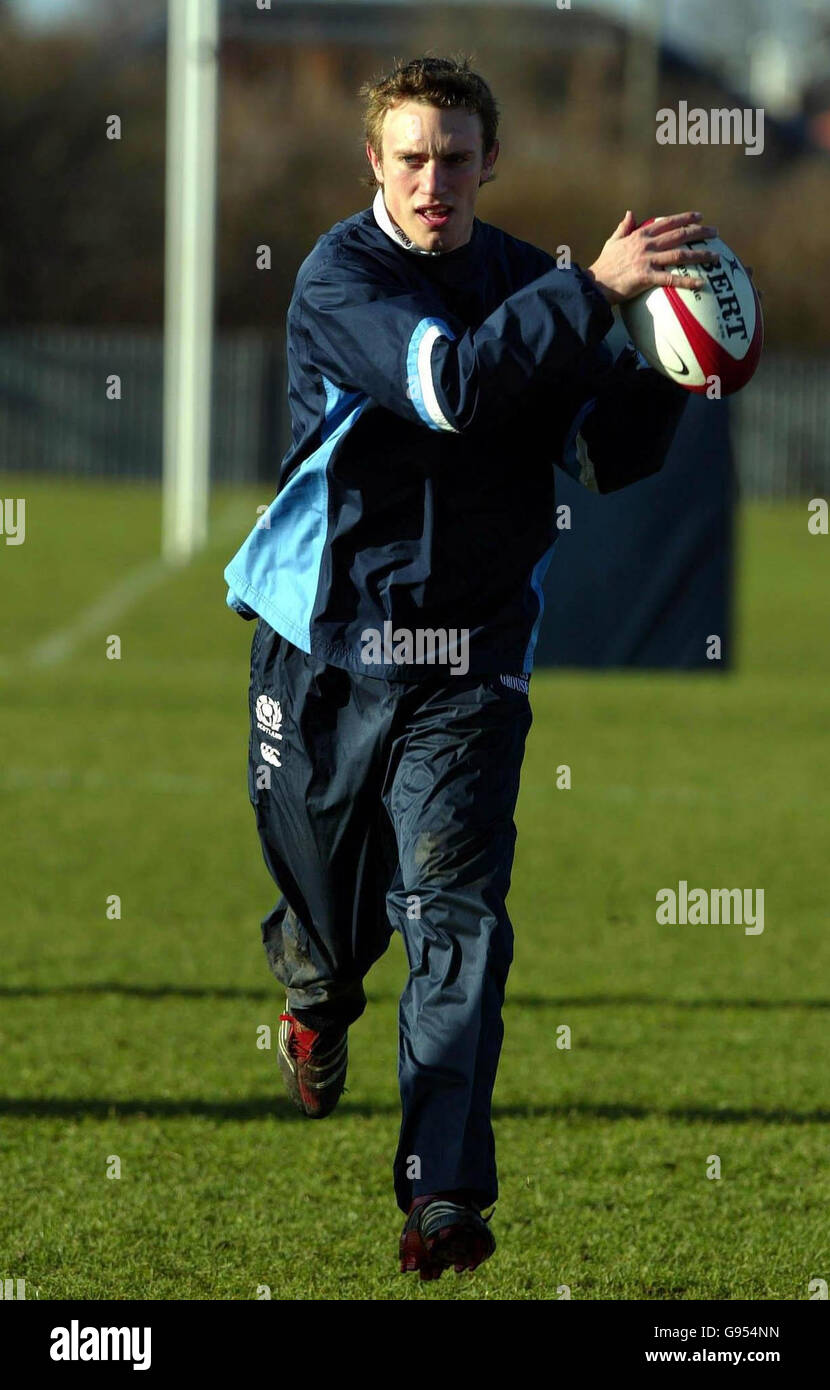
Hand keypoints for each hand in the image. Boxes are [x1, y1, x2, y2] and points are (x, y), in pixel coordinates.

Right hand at [586, 210, 720, 305]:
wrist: (594, 283)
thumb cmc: (604, 265)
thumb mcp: (612, 242)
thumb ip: (623, 227)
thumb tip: (630, 213)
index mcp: (641, 234)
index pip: (668, 222)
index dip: (686, 218)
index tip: (700, 217)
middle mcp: (647, 244)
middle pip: (680, 235)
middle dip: (700, 232)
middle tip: (715, 233)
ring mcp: (647, 260)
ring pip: (680, 254)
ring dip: (701, 254)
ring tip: (716, 257)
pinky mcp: (646, 277)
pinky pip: (672, 279)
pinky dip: (688, 281)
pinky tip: (701, 284)